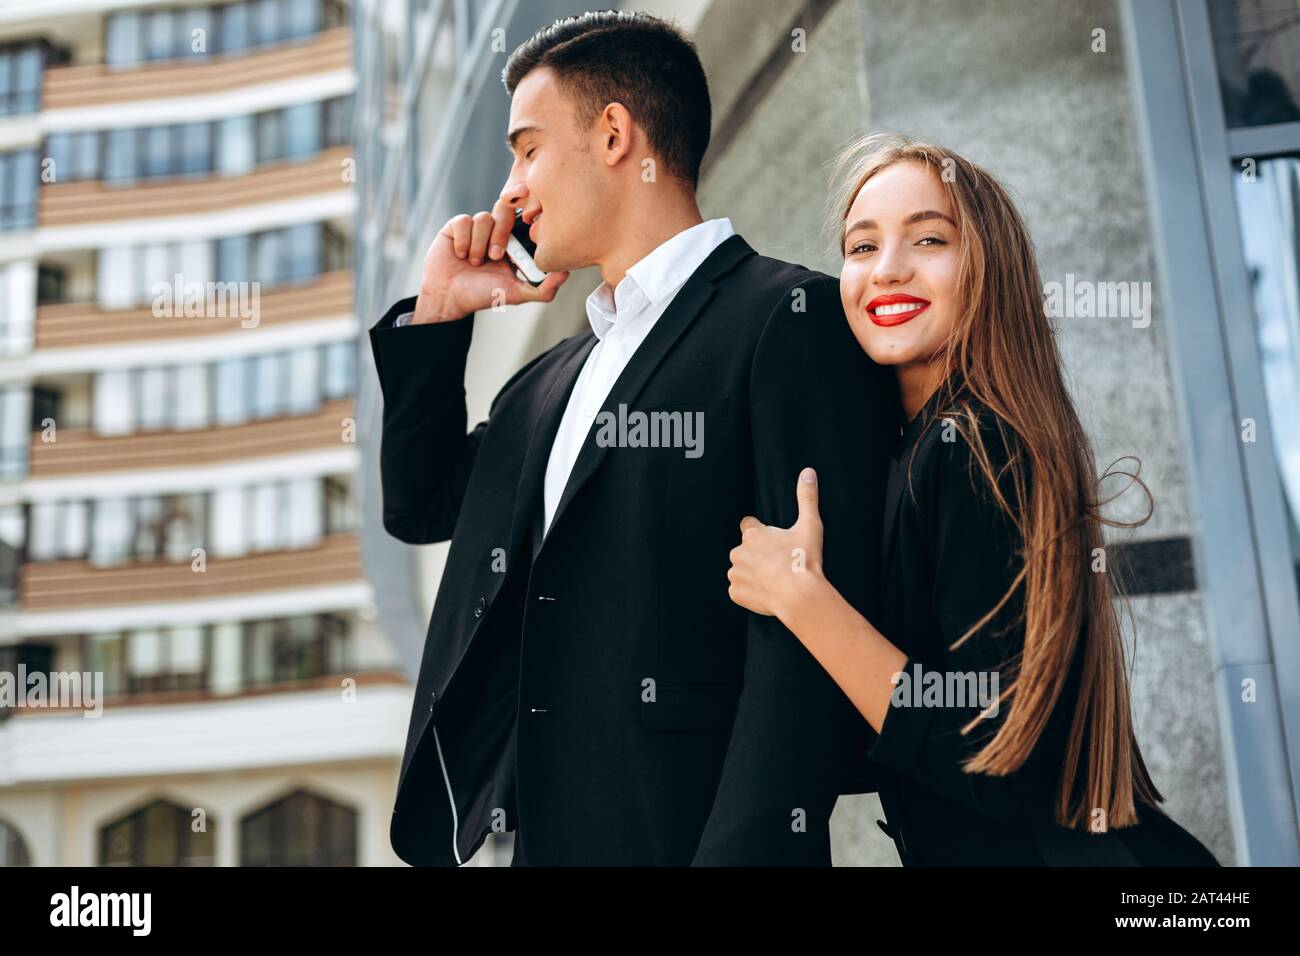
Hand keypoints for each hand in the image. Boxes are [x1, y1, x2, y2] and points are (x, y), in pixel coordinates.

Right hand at [411, 199, 568, 322]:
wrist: (449, 297)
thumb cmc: (482, 294)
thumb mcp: (517, 294)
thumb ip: (543, 288)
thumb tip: (565, 272)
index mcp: (513, 242)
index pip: (524, 219)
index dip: (527, 214)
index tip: (529, 218)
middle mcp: (495, 231)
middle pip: (505, 210)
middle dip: (501, 232)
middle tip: (496, 255)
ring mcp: (476, 228)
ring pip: (483, 217)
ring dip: (479, 243)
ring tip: (475, 262)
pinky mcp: (457, 227)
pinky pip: (464, 221)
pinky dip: (463, 241)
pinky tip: (460, 256)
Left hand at [727, 467, 825, 619]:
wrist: (800, 597)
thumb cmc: (805, 560)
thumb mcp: (810, 525)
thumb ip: (807, 497)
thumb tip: (808, 472)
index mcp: (753, 534)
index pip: (748, 525)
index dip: (760, 532)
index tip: (772, 541)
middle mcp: (738, 551)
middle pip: (745, 550)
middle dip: (757, 555)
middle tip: (778, 564)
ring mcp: (735, 573)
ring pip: (741, 570)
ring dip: (752, 573)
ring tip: (774, 580)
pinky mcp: (735, 592)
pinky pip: (740, 590)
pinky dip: (750, 592)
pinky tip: (768, 593)